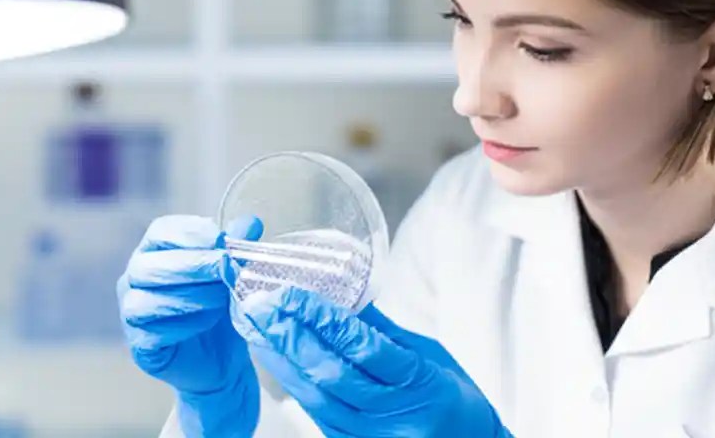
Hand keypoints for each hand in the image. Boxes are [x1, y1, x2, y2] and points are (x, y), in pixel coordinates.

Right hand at [118, 215, 263, 436]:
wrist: (222, 359)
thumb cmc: (221, 307)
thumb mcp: (234, 274)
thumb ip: (237, 248)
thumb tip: (250, 223)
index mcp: (155, 250)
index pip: (161, 231)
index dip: (189, 232)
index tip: (220, 238)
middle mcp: (135, 276)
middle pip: (149, 264)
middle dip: (192, 264)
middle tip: (225, 268)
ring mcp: (131, 310)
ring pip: (146, 299)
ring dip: (190, 296)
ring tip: (222, 298)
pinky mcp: (138, 344)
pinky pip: (151, 332)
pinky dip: (182, 325)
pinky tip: (208, 321)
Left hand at [235, 286, 512, 437]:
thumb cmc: (456, 402)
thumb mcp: (430, 357)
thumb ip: (383, 330)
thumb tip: (342, 295)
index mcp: (421, 387)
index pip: (363, 348)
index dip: (322, 319)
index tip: (291, 293)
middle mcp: (395, 420)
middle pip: (332, 374)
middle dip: (290, 336)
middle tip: (261, 306)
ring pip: (318, 398)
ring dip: (282, 361)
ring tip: (257, 329)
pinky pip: (319, 415)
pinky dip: (295, 385)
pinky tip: (276, 361)